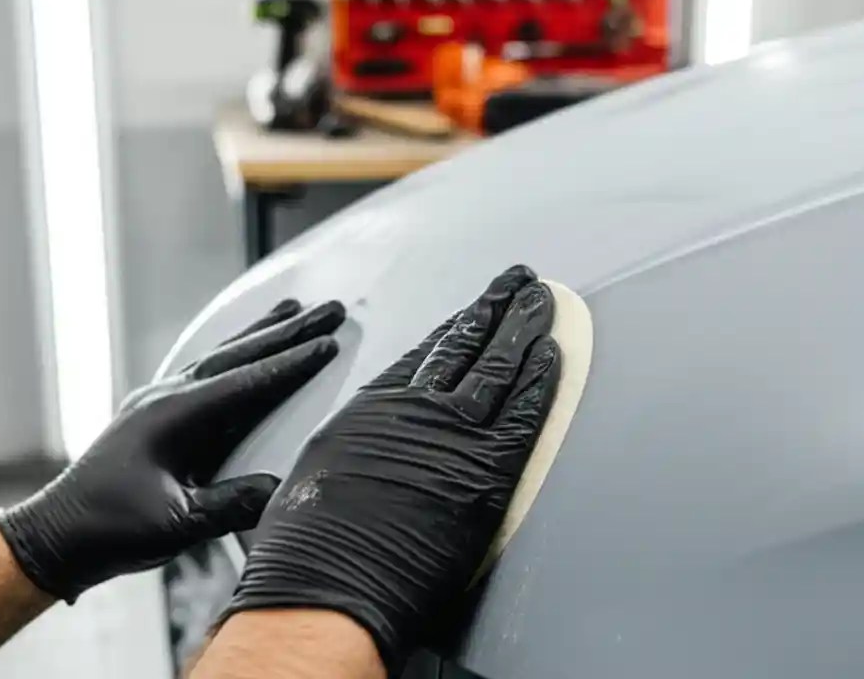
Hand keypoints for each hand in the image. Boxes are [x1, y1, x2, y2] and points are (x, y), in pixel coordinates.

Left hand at [0, 299, 344, 601]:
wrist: (56, 537)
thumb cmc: (112, 531)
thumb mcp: (178, 525)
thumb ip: (231, 503)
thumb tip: (284, 487)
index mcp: (174, 417)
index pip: (246, 382)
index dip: (291, 364)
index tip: (330, 344)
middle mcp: (166, 398)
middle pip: (238, 355)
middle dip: (288, 331)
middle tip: (331, 309)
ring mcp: (158, 401)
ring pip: (220, 355)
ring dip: (261, 332)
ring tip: (295, 308)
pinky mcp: (156, 413)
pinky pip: (204, 370)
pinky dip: (234, 351)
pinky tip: (246, 345)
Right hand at [224, 266, 561, 673]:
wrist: (325, 583)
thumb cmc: (309, 547)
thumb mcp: (320, 473)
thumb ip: (360, 447)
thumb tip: (370, 450)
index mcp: (373, 407)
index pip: (426, 352)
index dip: (457, 326)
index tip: (474, 307)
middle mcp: (415, 409)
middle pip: (466, 344)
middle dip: (497, 307)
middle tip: (520, 280)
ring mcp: (453, 435)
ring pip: (499, 365)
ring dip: (526, 328)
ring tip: (544, 299)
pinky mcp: (486, 470)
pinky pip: (522, 413)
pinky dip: (540, 381)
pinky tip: (554, 356)